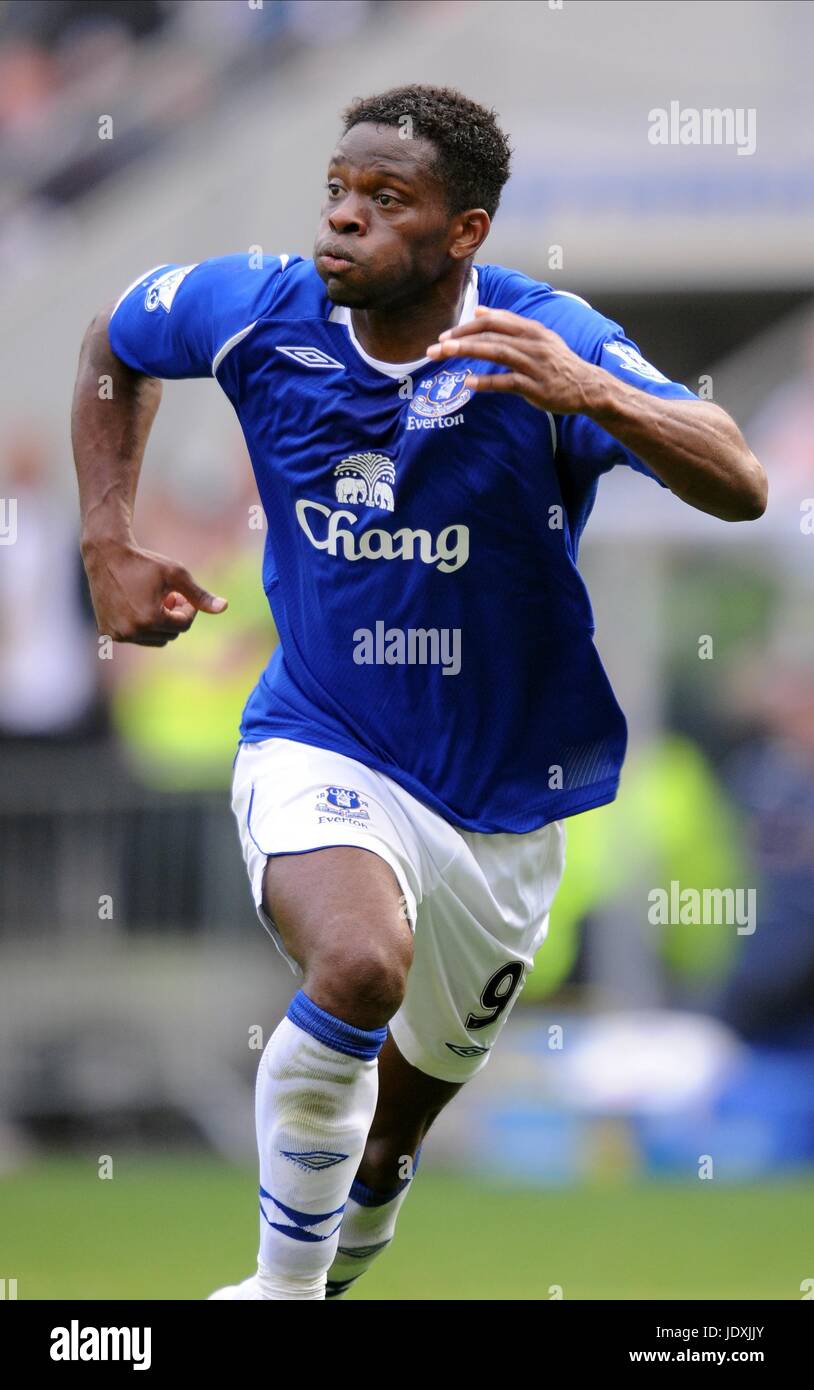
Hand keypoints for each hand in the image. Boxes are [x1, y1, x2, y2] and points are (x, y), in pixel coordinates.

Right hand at [80, 535, 227, 645]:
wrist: (106, 555)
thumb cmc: (144, 562)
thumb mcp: (176, 575)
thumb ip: (199, 595)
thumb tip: (224, 607)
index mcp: (149, 620)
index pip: (183, 626)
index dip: (187, 609)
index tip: (181, 593)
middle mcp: (131, 632)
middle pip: (169, 635)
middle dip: (173, 617)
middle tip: (167, 595)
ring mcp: (117, 635)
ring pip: (153, 640)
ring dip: (158, 623)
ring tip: (153, 600)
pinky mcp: (107, 633)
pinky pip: (136, 638)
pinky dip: (141, 626)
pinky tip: (137, 604)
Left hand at [426, 305, 598, 413]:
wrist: (587, 387)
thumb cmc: (557, 363)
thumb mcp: (537, 338)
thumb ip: (509, 325)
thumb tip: (480, 311)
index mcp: (530, 329)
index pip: (494, 320)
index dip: (467, 326)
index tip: (446, 335)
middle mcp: (532, 343)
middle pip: (491, 335)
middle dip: (461, 340)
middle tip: (436, 347)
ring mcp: (535, 364)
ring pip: (497, 353)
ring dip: (469, 352)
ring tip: (446, 355)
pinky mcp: (537, 387)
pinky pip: (508, 382)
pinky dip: (488, 381)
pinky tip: (469, 383)